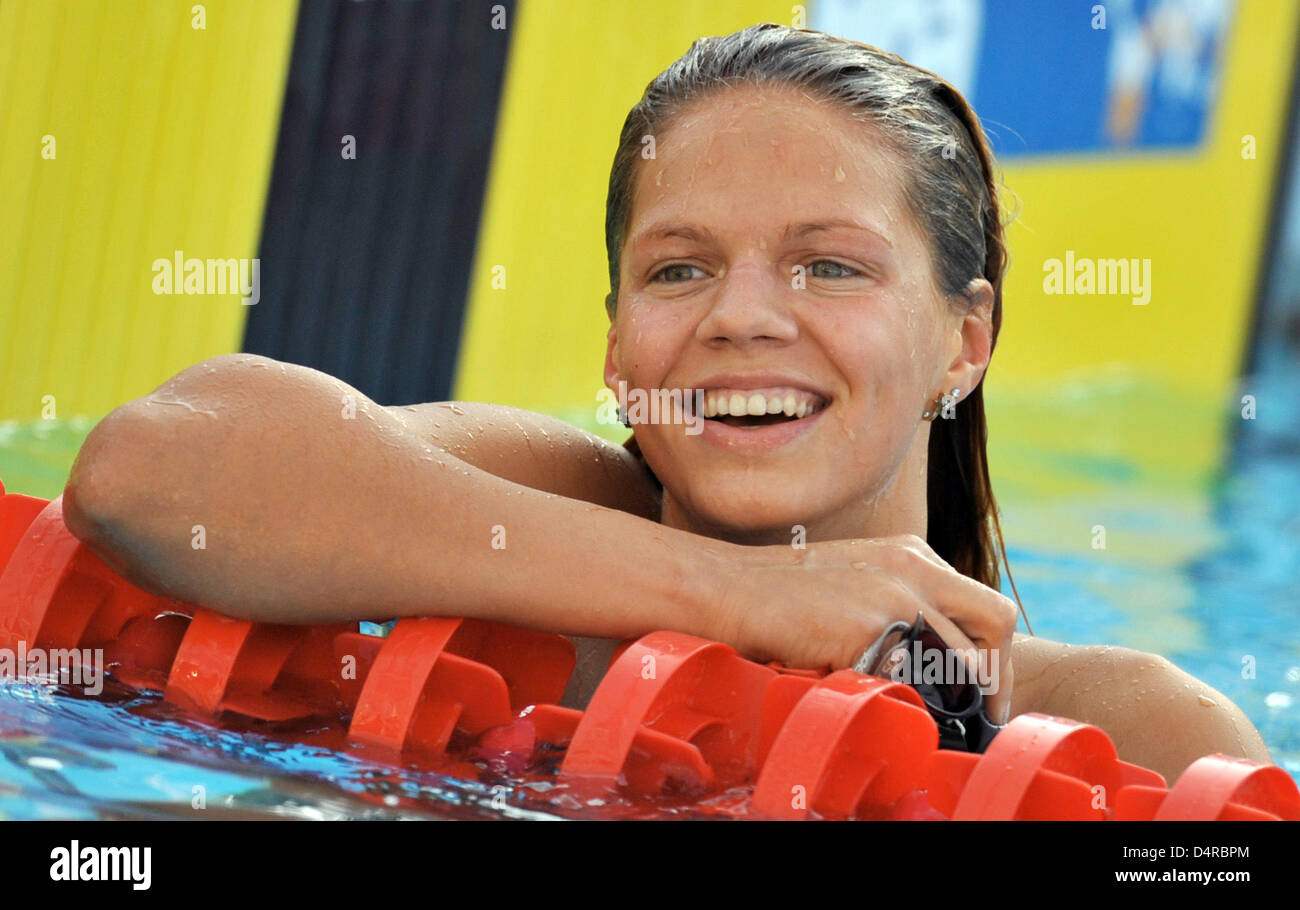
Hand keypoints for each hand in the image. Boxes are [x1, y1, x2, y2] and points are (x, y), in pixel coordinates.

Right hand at [708, 534, 1017, 723]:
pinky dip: (914, 702)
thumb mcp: (854, 581)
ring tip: (945, 724)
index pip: (983, 604)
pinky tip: (896, 712)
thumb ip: (896, 602)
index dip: (990, 653)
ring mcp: (896, 595)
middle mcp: (914, 567)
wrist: (729, 588)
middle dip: (997, 675)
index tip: (982, 690)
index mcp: (912, 555)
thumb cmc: (781, 595)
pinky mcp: (873, 627)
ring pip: (966, 659)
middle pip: (997, 621)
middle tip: (985, 714)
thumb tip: (932, 658)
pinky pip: (918, 680)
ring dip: (960, 696)